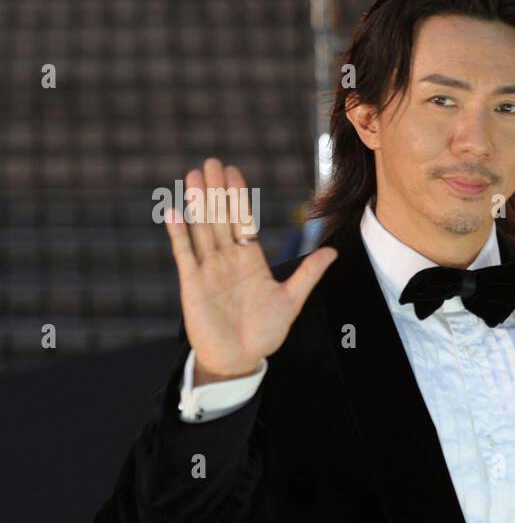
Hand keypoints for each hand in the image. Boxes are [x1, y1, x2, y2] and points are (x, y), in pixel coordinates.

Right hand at [164, 157, 337, 379]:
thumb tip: (333, 252)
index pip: (243, 221)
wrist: (239, 360)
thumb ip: (309, 274)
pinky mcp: (192, 284)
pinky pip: (184, 254)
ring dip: (197, 203)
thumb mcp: (292, 300)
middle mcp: (228, 260)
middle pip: (220, 218)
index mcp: (251, 261)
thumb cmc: (265, 333)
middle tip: (210, 162)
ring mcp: (208, 270)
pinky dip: (179, 234)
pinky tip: (174, 211)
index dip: (238, 197)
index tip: (234, 171)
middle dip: (216, 191)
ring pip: (202, 229)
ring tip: (192, 176)